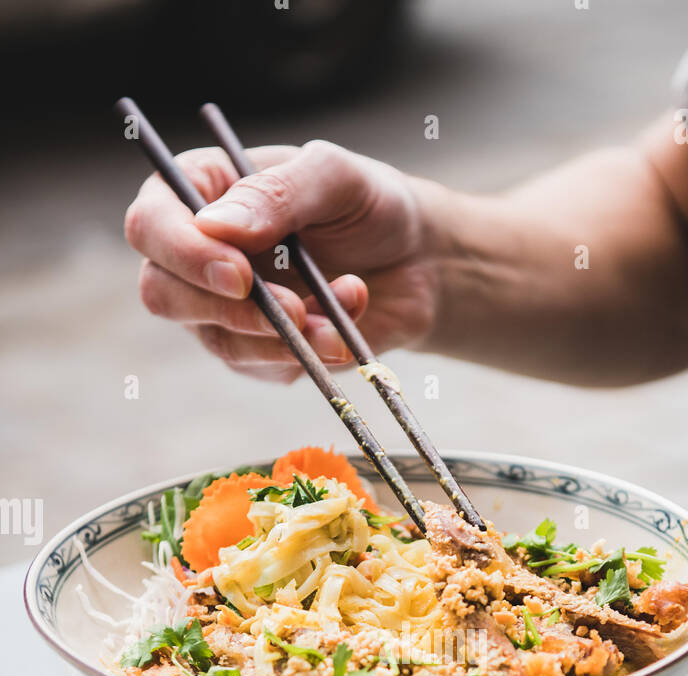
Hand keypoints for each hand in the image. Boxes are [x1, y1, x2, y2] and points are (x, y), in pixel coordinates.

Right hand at [124, 140, 438, 383]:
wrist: (417, 264)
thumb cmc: (370, 206)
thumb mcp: (335, 177)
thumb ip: (279, 194)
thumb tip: (216, 227)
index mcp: (200, 192)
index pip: (150, 225)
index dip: (183, 254)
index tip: (240, 274)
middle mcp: (198, 254)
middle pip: (163, 293)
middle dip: (228, 309)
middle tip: (294, 308)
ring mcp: (222, 309)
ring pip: (218, 340)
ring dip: (284, 335)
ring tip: (344, 304)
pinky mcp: (257, 353)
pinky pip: (265, 367)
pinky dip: (310, 352)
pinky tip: (345, 326)